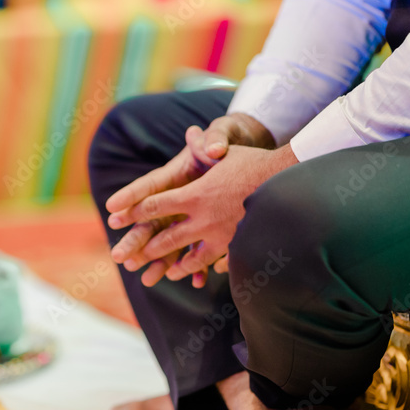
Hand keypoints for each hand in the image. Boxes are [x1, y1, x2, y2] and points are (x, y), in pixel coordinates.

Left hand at [109, 144, 297, 285]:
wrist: (290, 185)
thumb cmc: (257, 164)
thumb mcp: (228, 152)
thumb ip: (205, 146)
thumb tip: (192, 133)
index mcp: (195, 195)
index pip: (156, 206)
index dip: (135, 212)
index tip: (118, 218)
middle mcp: (203, 219)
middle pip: (166, 238)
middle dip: (145, 248)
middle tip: (128, 257)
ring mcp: (220, 236)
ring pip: (189, 257)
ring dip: (173, 265)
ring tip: (165, 271)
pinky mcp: (237, 246)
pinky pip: (215, 263)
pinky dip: (204, 270)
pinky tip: (198, 277)